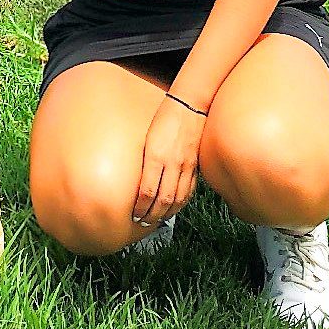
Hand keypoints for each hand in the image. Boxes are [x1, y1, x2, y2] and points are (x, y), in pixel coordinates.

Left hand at [132, 97, 205, 227]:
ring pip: (178, 198)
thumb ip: (144, 159)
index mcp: (155, 156)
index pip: (147, 191)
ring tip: (156, 219)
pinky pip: (189, 190)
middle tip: (142, 222)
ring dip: (167, 213)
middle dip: (151, 215)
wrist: (189, 106)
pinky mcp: (195, 165)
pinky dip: (181, 203)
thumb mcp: (147, 137)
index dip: (140, 207)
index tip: (133, 214)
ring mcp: (186, 166)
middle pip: (163, 199)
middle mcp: (172, 163)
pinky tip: (174, 207)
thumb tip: (136, 180)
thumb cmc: (163, 118)